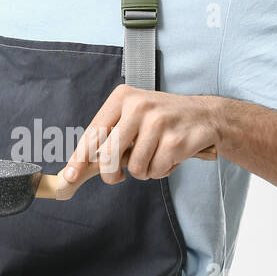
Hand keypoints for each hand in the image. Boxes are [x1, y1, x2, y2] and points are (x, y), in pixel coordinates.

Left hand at [56, 86, 218, 198]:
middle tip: (118, 177)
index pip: (94, 133)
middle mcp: (138, 106)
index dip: (80, 158)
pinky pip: (156, 171)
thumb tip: (79, 166)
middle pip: (108, 156)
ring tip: (156, 154)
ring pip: (135, 168)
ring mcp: (158, 123)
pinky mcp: (175, 140)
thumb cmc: (163, 120)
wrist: (207, 115)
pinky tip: (171, 155)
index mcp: (122, 98)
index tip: (70, 175)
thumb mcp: (133, 117)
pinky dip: (162, 170)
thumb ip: (110, 137)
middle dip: (111, 174)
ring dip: (145, 170)